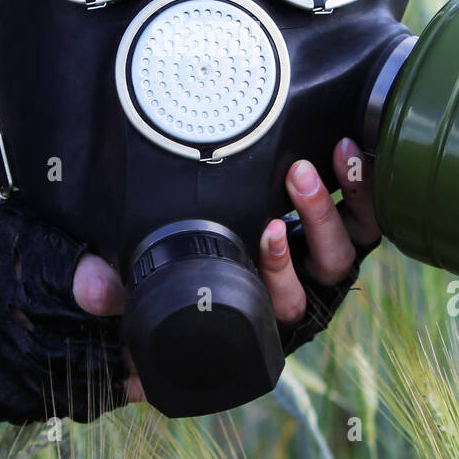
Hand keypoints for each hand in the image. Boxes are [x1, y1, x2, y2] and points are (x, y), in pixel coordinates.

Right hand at [72, 137, 379, 401]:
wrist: (198, 246)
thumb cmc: (169, 267)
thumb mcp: (138, 277)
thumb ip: (113, 287)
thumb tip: (91, 286)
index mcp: (261, 309)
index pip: (281, 305)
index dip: (280, 273)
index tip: (266, 231)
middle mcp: (302, 287)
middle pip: (329, 268)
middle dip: (316, 221)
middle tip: (295, 175)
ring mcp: (324, 256)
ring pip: (351, 239)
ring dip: (338, 198)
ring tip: (318, 158)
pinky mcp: (341, 226)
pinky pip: (367, 213)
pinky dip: (362, 184)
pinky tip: (348, 149)